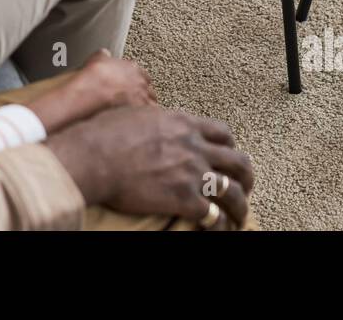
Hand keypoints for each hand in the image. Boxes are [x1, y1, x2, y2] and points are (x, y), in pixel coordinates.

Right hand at [27, 51, 152, 133]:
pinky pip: (147, 116)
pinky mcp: (139, 110)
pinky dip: (144, 119)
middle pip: (150, 90)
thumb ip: (104, 56)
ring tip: (139, 114)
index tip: (135, 87)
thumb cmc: (93, 75)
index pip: (144, 76)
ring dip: (146, 108)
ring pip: (151, 103)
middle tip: (138, 101)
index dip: (139, 82)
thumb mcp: (97, 58)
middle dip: (145, 96)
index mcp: (133, 67)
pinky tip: (139, 122)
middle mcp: (140, 81)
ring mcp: (141, 96)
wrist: (91, 89)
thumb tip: (104, 54)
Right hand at [47, 105, 252, 229]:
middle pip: (238, 161)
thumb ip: (155, 117)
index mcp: (184, 123)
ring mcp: (192, 173)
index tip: (230, 155)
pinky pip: (214, 216)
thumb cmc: (106, 133)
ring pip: (232, 191)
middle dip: (246, 176)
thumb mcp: (137, 113)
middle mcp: (194, 146)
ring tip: (239, 215)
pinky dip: (220, 225)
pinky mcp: (184, 199)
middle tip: (245, 186)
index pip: (222, 132)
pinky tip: (219, 229)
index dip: (231, 146)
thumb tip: (150, 117)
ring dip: (240, 206)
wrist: (95, 156)